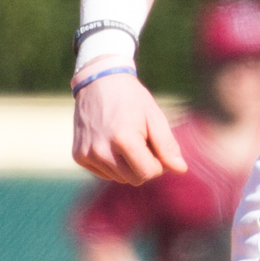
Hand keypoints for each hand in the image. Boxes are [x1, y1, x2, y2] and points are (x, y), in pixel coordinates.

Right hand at [72, 57, 187, 183]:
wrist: (98, 81)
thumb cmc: (131, 99)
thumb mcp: (154, 117)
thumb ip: (167, 146)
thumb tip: (181, 170)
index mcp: (123, 140)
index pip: (148, 173)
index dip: (158, 163)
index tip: (157, 147)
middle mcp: (101, 151)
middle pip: (134, 179)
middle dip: (144, 165)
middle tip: (143, 142)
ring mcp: (87, 154)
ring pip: (119, 178)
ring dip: (127, 165)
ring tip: (126, 139)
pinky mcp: (78, 156)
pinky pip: (104, 173)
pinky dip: (112, 164)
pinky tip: (111, 142)